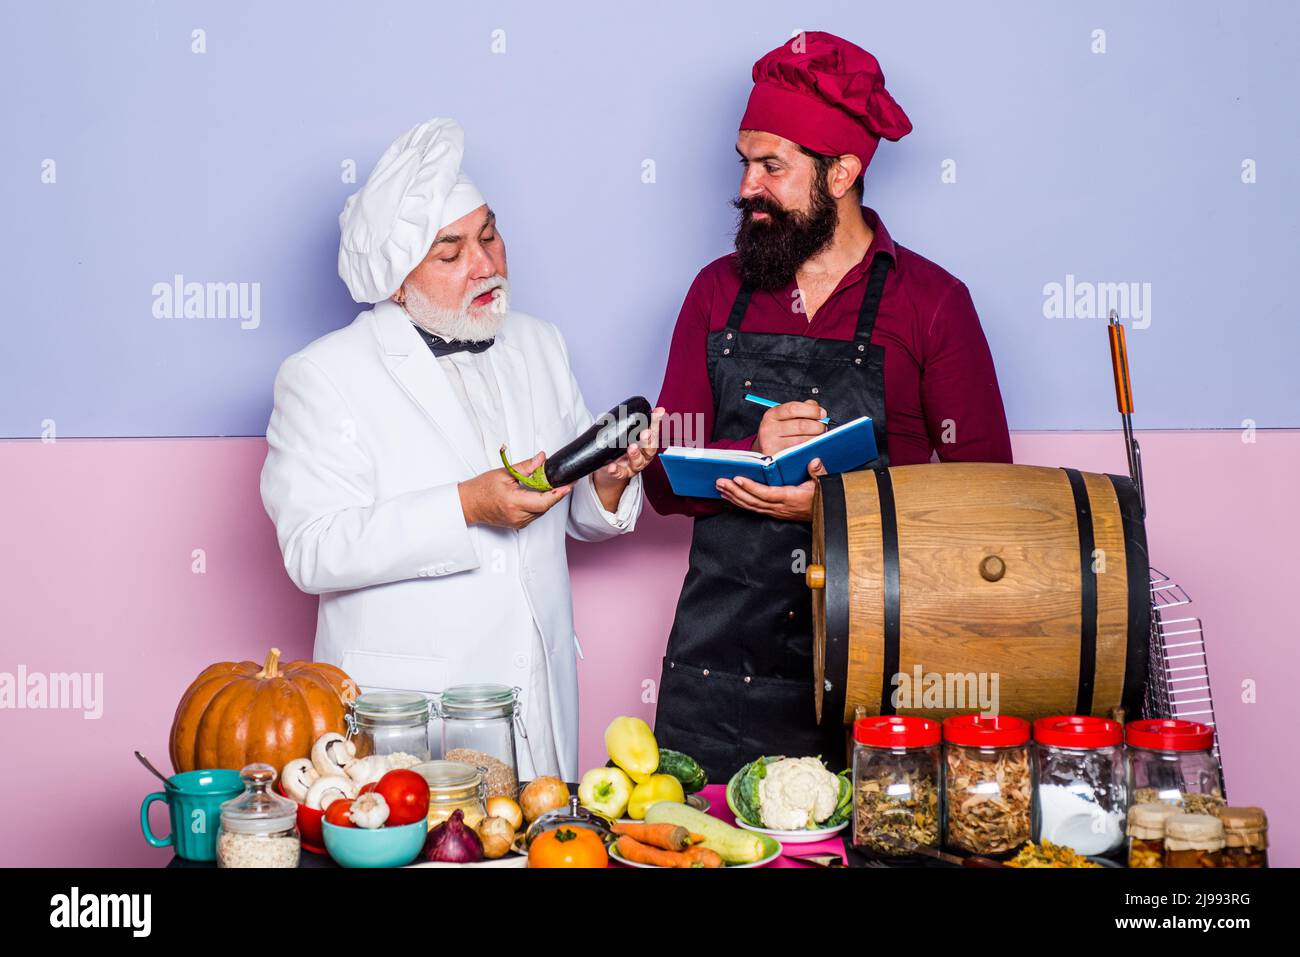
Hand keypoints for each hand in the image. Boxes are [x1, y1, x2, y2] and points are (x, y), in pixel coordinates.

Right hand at [458, 452, 572, 528]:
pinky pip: (535, 514)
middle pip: (545, 506)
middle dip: (556, 494)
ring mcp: (518, 522)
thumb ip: (526, 467)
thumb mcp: (504, 473)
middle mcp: (517, 516)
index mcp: (513, 502)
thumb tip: (541, 459)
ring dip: (547, 499)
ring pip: (542, 511)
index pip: (543, 501)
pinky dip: (539, 504)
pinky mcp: (518, 524)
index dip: (559, 493)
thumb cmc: (481, 489)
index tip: (569, 485)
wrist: (469, 504)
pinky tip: (538, 495)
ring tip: (550, 485)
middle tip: (564, 481)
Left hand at [593, 407, 664, 484]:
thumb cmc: (622, 448)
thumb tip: (641, 409)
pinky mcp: (622, 473)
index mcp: (647, 445)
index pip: (654, 433)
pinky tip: (612, 466)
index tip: (657, 413)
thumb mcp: (628, 434)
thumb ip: (633, 423)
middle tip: (645, 432)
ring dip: (635, 455)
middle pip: (649, 450)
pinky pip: (620, 473)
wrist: (611, 467)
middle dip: (648, 440)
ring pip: (638, 462)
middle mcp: (643, 456)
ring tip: (631, 448)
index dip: (656, 423)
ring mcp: (633, 466)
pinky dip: (616, 470)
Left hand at [716, 458, 828, 521]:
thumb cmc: (822, 497)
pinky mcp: (773, 513)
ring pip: (751, 506)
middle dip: (735, 492)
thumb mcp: (824, 483)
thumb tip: (814, 461)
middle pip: (753, 501)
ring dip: (734, 497)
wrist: (825, 514)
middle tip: (720, 482)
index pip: (767, 493)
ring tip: (720, 488)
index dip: (751, 487)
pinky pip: (754, 509)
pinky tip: (730, 497)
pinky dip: (740, 502)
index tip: (738, 479)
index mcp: (791, 498)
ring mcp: (776, 511)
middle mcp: (780, 507)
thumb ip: (818, 472)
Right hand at [753, 399, 826, 455]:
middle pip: (800, 425)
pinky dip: (809, 448)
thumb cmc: (777, 432)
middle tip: (822, 427)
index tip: (821, 413)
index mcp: (772, 414)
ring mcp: (772, 444)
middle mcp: (769, 429)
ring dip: (815, 438)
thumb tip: (816, 408)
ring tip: (819, 437)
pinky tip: (812, 446)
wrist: (763, 450)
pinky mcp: (777, 457)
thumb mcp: (784, 416)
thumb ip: (801, 409)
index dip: (811, 410)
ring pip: (802, 440)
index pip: (794, 408)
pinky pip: (799, 452)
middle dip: (817, 426)